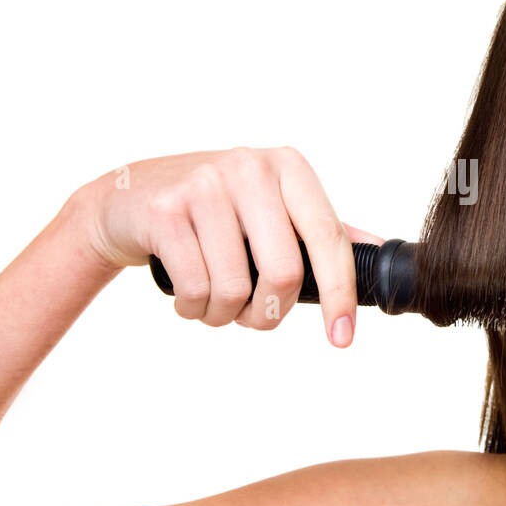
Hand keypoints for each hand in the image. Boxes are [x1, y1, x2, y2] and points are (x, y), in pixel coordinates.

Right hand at [71, 148, 382, 346]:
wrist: (128, 197)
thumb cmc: (212, 210)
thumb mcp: (269, 205)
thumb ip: (319, 227)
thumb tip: (378, 249)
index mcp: (288, 167)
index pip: (329, 238)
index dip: (340, 294)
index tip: (341, 338)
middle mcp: (250, 167)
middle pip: (284, 273)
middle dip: (269, 314)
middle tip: (252, 318)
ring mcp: (205, 185)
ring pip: (235, 289)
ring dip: (224, 316)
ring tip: (213, 303)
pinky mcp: (166, 211)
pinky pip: (195, 290)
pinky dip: (193, 310)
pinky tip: (186, 296)